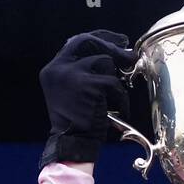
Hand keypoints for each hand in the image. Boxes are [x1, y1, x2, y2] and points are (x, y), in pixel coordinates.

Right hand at [39, 29, 137, 166]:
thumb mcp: (75, 93)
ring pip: (104, 62)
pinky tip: (119, 111)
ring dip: (115, 80)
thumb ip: (86, 72)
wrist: (72, 145)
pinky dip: (121, 98)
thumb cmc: (77, 124)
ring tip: (114, 99)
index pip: (76, 42)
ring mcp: (72, 75)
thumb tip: (117, 55)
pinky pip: (114, 83)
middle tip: (130, 54)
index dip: (100, 38)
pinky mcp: (89, 86)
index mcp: (52, 69)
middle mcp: (58, 68)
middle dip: (112, 46)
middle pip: (88, 42)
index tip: (117, 41)